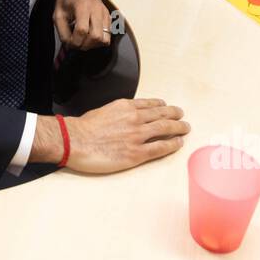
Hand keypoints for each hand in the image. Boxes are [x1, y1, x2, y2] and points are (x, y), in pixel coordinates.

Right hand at [34, 98, 189, 171]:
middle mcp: (135, 119)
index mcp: (126, 107)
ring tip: (185, 129)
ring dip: (178, 128)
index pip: (151, 105)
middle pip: (162, 115)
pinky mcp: (137, 154)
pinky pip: (160, 148)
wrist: (75, 141)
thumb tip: (124, 116)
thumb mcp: (103, 110)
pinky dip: (172, 144)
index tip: (167, 107)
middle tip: (182, 117)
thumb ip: (118, 112)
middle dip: (175, 115)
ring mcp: (137, 136)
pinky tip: (178, 143)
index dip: (162, 106)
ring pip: (165, 129)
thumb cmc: (83, 128)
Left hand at [53, 0, 110, 50]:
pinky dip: (99, 41)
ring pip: (104, 39)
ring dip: (93, 45)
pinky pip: (108, 36)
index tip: (68, 42)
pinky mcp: (109, 17)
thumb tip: (69, 45)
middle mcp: (97, 10)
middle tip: (76, 43)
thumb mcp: (58, 13)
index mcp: (82, 6)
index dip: (74, 41)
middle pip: (96, 37)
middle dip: (84, 45)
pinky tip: (89, 36)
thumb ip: (62, 31)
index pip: (82, 30)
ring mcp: (105, 13)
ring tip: (83, 40)